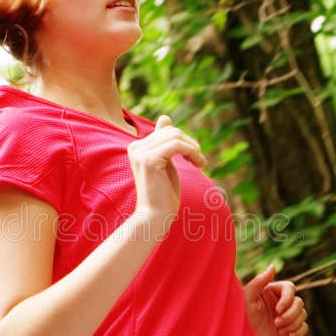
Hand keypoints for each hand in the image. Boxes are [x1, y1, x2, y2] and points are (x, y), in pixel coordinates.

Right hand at [127, 115, 205, 237]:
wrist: (155, 217)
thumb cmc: (163, 195)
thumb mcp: (166, 163)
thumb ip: (165, 143)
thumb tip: (165, 118)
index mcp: (137, 147)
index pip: (167, 130)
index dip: (185, 141)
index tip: (194, 157)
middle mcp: (135, 147)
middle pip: (172, 131)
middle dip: (190, 143)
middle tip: (200, 161)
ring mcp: (140, 152)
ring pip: (175, 136)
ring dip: (193, 148)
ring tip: (200, 162)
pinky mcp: (149, 159)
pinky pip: (176, 145)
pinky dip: (191, 152)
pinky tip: (198, 163)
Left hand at [244, 265, 307, 335]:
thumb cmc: (241, 320)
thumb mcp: (247, 300)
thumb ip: (258, 282)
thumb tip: (273, 266)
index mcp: (270, 291)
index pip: (290, 287)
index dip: (288, 298)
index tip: (278, 310)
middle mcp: (279, 302)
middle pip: (299, 301)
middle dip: (290, 314)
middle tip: (276, 323)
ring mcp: (285, 316)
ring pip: (303, 314)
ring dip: (292, 323)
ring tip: (278, 330)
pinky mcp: (289, 330)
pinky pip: (304, 327)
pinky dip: (298, 332)